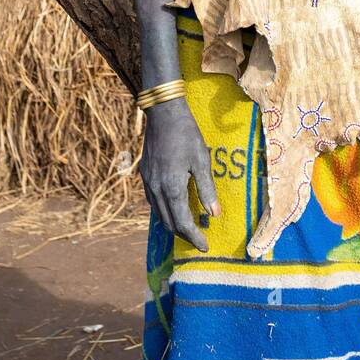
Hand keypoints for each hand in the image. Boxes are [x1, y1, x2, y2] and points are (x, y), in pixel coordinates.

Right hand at [139, 97, 218, 251]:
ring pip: (159, 214)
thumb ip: (207, 189)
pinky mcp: (145, 174)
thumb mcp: (201, 160)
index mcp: (172, 187)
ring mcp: (148, 182)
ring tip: (188, 227)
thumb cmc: (186, 134)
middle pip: (169, 222)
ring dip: (173, 224)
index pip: (183, 222)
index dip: (194, 237)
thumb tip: (214, 214)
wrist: (163, 113)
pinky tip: (173, 207)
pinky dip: (164, 210)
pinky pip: (153, 202)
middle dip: (184, 234)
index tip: (205, 246)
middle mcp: (156, 189)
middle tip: (199, 238)